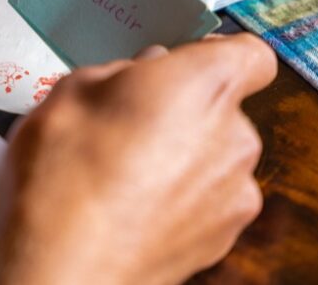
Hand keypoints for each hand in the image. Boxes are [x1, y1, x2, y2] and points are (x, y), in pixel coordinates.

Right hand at [0, 35, 276, 284]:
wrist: (66, 266)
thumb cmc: (65, 175)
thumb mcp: (71, 90)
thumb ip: (120, 71)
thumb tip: (139, 73)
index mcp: (204, 83)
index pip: (252, 54)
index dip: (218, 54)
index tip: (184, 61)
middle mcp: (235, 135)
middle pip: (225, 109)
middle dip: (184, 109)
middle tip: (128, 120)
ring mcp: (235, 192)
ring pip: (216, 156)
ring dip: (183, 156)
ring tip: (124, 171)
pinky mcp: (224, 238)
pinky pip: (210, 200)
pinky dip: (182, 199)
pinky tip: (135, 206)